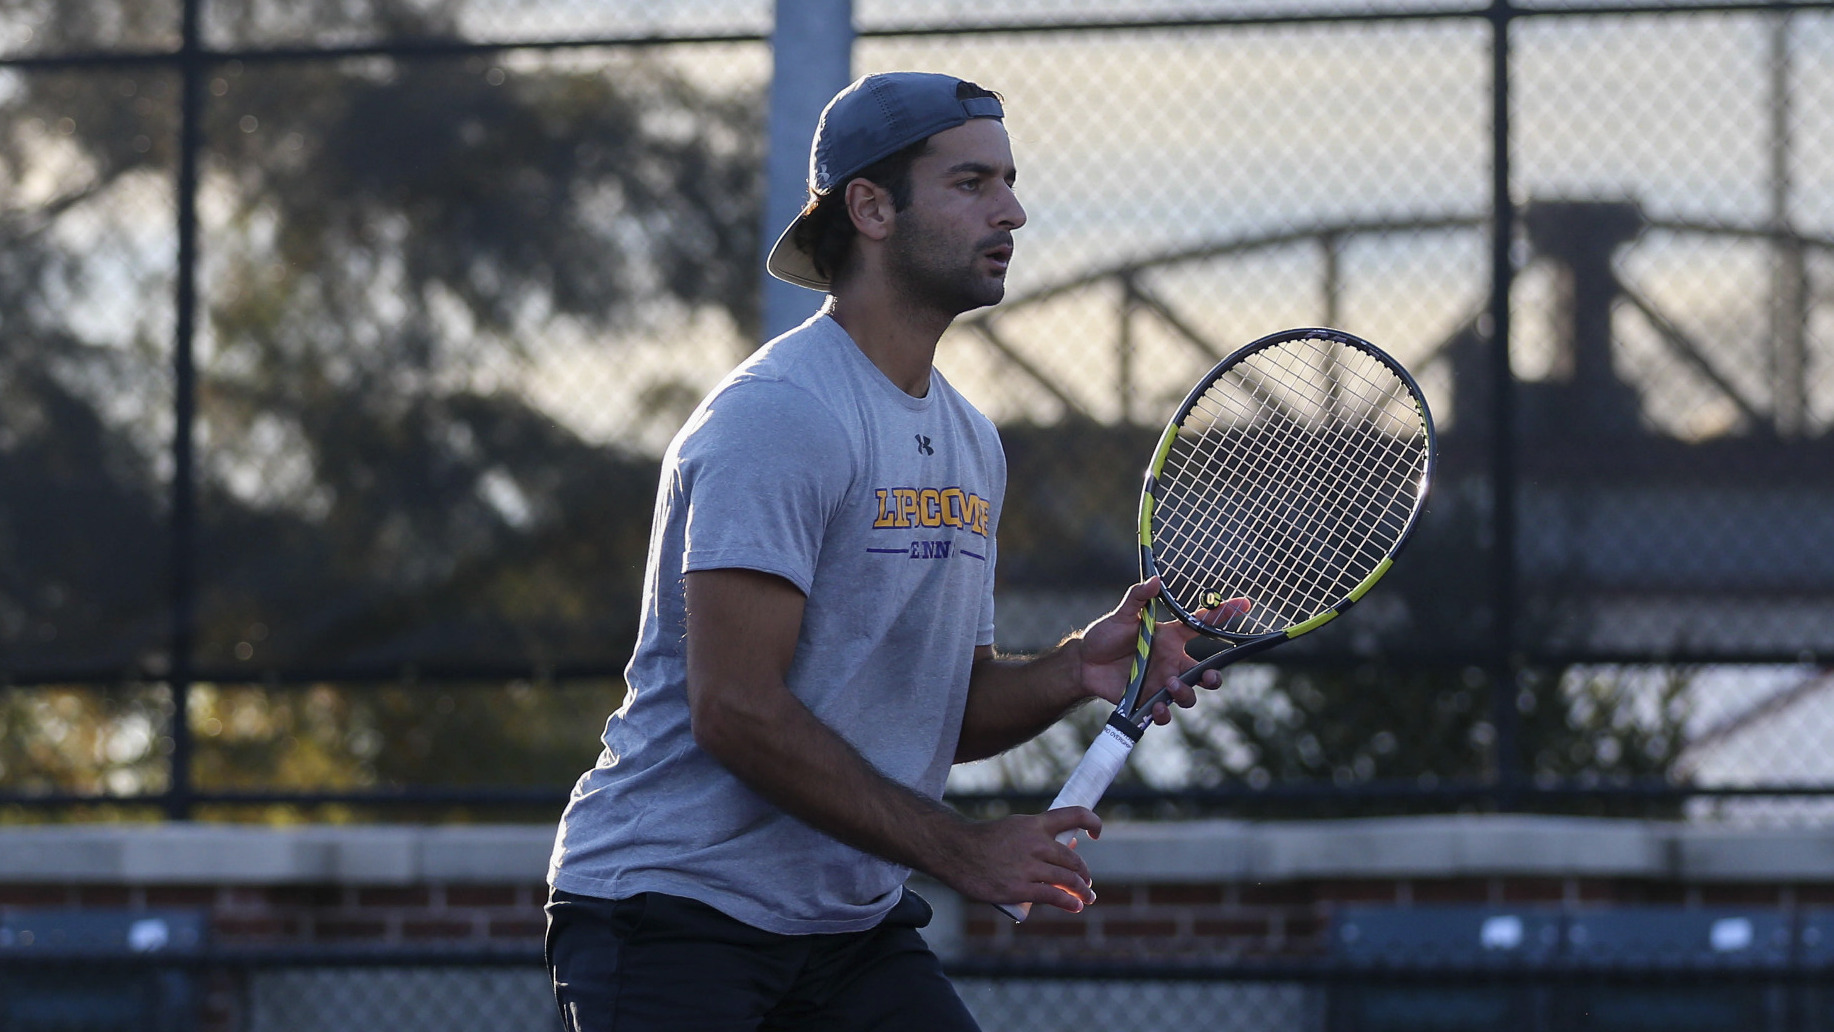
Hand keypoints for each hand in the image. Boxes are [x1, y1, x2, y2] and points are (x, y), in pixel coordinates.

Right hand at [931, 808, 1101, 912]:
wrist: (954, 850)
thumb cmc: (982, 841)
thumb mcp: (1013, 828)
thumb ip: (1036, 837)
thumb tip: (1064, 845)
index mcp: (1035, 824)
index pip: (1075, 815)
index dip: (1092, 822)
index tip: (1096, 834)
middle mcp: (1036, 843)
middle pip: (1074, 860)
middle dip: (1084, 874)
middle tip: (1086, 884)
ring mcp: (1028, 867)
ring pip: (1067, 879)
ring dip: (1082, 891)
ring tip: (1087, 898)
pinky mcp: (1019, 888)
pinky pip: (1053, 896)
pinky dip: (1069, 902)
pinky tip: (1075, 906)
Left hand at [1074, 577, 1248, 724]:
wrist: (1084, 663)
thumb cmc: (1105, 635)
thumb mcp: (1122, 615)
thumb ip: (1138, 597)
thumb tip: (1154, 579)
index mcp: (1171, 638)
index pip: (1202, 625)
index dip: (1224, 614)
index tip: (1244, 603)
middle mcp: (1172, 662)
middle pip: (1205, 673)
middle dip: (1214, 678)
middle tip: (1209, 677)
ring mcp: (1162, 683)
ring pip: (1189, 695)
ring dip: (1186, 694)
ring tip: (1171, 685)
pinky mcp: (1148, 701)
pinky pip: (1165, 713)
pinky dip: (1165, 713)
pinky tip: (1156, 707)